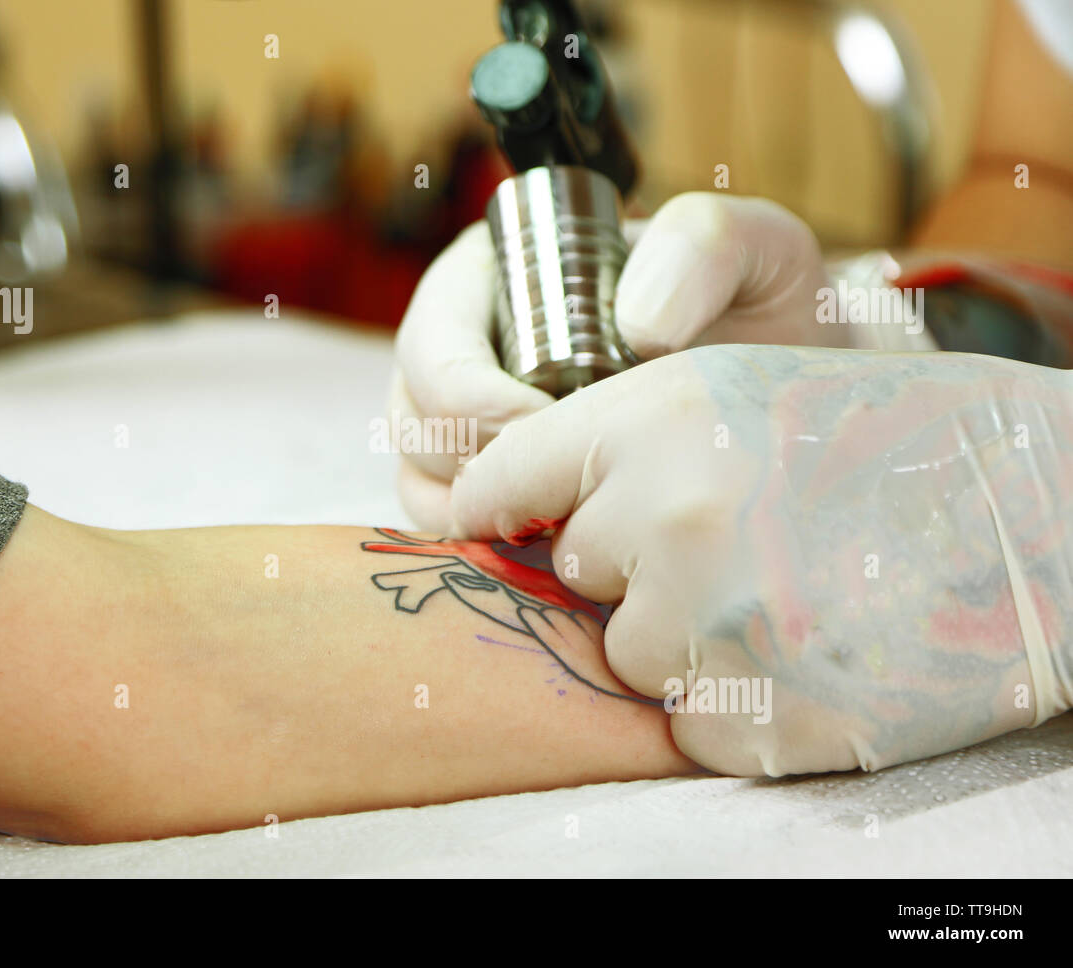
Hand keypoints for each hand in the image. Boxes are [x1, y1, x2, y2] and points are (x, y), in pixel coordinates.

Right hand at [392, 194, 841, 530]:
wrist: (777, 394)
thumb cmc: (756, 309)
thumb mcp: (750, 249)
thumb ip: (702, 246)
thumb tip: (634, 326)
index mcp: (489, 285)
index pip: (434, 353)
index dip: (474, 403)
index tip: (551, 431)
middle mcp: (461, 360)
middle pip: (416, 428)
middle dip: (478, 470)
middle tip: (562, 493)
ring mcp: (468, 433)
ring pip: (423, 488)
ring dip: (479, 521)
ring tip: (564, 529)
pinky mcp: (495, 495)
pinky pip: (460, 534)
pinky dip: (496, 556)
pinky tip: (563, 562)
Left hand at [449, 343, 1072, 775]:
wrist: (1035, 512)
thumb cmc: (879, 443)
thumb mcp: (736, 394)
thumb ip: (615, 443)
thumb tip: (496, 509)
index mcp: (655, 416)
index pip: (502, 476)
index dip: (501, 505)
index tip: (496, 522)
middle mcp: (670, 512)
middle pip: (575, 575)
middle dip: (634, 570)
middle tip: (741, 543)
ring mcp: (713, 619)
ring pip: (631, 656)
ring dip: (689, 642)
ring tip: (790, 594)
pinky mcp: (756, 713)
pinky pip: (691, 722)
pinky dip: (740, 704)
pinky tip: (815, 650)